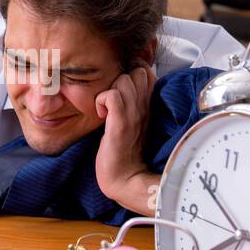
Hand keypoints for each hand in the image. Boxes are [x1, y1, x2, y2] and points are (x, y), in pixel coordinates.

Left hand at [94, 64, 157, 213]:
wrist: (125, 178)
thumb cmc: (124, 151)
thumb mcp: (133, 122)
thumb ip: (132, 103)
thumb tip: (120, 88)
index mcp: (148, 106)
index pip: (147, 72)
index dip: (132, 72)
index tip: (120, 88)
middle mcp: (144, 107)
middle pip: (137, 71)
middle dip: (122, 78)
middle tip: (113, 98)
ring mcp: (133, 115)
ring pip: (124, 80)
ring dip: (110, 90)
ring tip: (106, 108)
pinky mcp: (120, 124)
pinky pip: (112, 96)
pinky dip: (102, 100)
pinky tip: (101, 114)